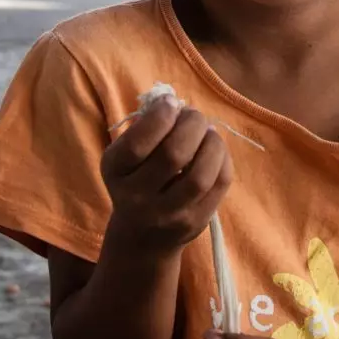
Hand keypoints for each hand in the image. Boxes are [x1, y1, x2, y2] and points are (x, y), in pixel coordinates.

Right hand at [100, 98, 232, 254]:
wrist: (142, 237)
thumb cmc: (135, 181)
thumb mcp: (125, 157)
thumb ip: (144, 128)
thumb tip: (174, 102)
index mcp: (115, 173)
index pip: (137, 143)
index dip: (160, 116)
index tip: (171, 103)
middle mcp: (138, 198)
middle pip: (174, 155)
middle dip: (191, 125)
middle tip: (194, 116)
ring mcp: (169, 215)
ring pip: (200, 175)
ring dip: (212, 143)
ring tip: (208, 132)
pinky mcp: (196, 222)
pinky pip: (219, 185)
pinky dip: (223, 159)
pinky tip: (215, 150)